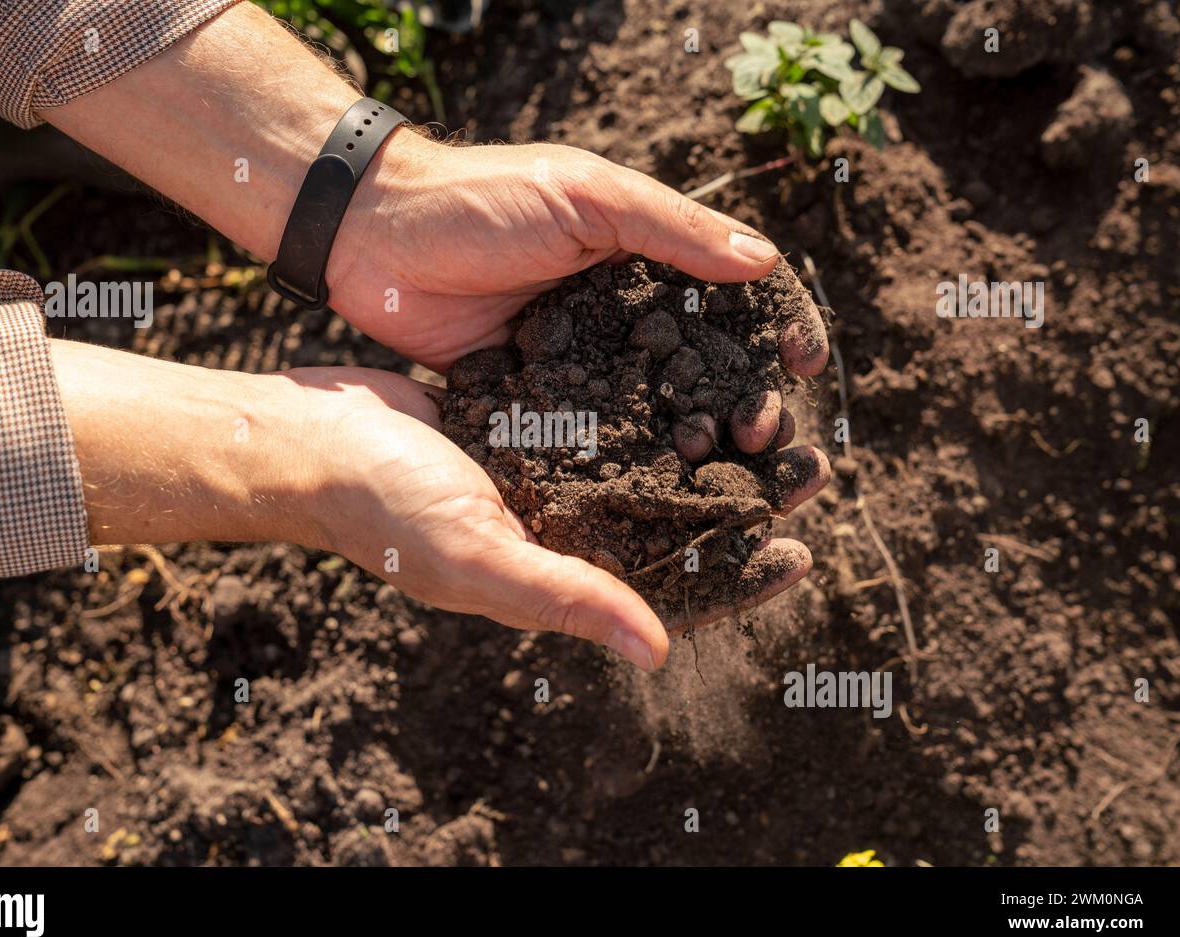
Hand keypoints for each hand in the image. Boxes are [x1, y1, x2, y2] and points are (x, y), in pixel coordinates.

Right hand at [281, 367, 828, 669]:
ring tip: (772, 412)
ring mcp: (550, 472)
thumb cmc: (384, 507)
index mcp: (557, 574)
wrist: (316, 434)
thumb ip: (565, 596)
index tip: (799, 556)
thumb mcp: (477, 555)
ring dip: (713, 441)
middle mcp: (563, 528)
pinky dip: (659, 392)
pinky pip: (614, 408)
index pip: (667, 595)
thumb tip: (654, 653)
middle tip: (810, 468)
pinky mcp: (536, 417)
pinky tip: (700, 362)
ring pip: (654, 461)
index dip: (735, 582)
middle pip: (675, 523)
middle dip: (744, 500)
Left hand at [332, 134, 828, 456]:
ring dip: (698, 445)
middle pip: (704, 369)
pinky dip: (627, 465)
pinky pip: (595, 440)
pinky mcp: (540, 403)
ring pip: (657, 413)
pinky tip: (658, 497)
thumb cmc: (482, 199)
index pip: (732, 299)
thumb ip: (671, 229)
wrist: (374, 238)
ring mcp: (583, 365)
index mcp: (646, 263)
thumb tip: (766, 262)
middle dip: (747, 404)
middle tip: (771, 441)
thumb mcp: (585, 197)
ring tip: (730, 477)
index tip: (805, 366)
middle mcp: (622, 319)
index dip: (775, 330)